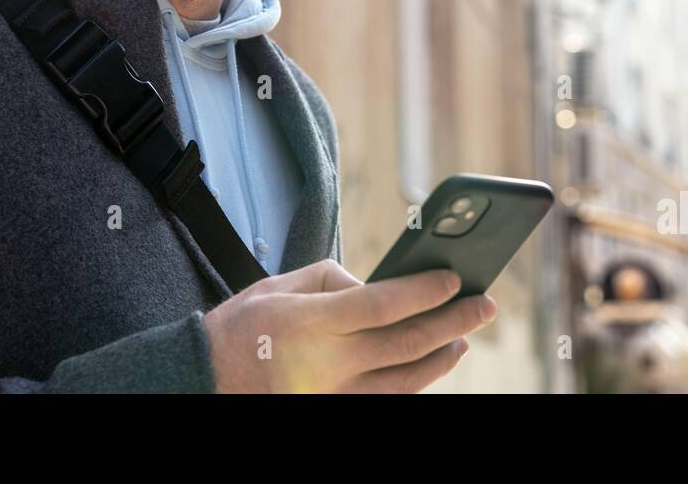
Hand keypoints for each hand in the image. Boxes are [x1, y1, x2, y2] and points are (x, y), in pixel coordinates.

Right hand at [201, 259, 495, 392]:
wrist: (204, 380)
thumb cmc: (243, 326)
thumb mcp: (280, 284)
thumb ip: (333, 277)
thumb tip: (380, 285)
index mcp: (309, 322)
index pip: (381, 305)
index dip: (423, 291)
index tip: (453, 277)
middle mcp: (325, 362)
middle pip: (405, 343)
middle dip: (452, 322)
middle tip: (484, 306)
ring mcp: (332, 394)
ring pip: (404, 380)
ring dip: (442, 357)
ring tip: (464, 337)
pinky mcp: (333, 410)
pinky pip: (386, 400)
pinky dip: (416, 383)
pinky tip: (432, 365)